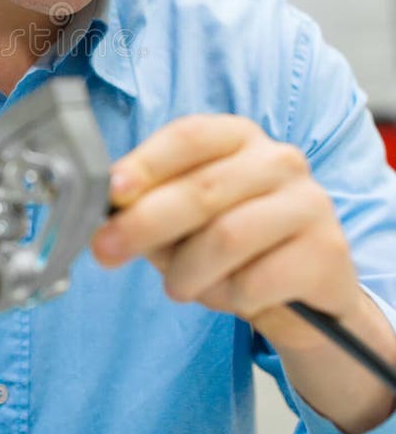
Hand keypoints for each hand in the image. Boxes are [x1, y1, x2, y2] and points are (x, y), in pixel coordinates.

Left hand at [91, 115, 359, 350]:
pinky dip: (227, 297)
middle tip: (106, 250)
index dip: (146, 163)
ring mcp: (308, 202)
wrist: (301, 291)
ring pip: (226, 238)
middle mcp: (278, 160)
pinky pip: (256, 281)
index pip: (188, 137)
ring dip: (186, 272)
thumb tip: (108, 214)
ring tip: (179, 286)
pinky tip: (229, 295)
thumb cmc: (231, 242)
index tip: (112, 191)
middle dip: (144, 223)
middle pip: (201, 189)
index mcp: (237, 137)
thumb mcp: (184, 218)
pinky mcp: (326, 251)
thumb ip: (150, 207)